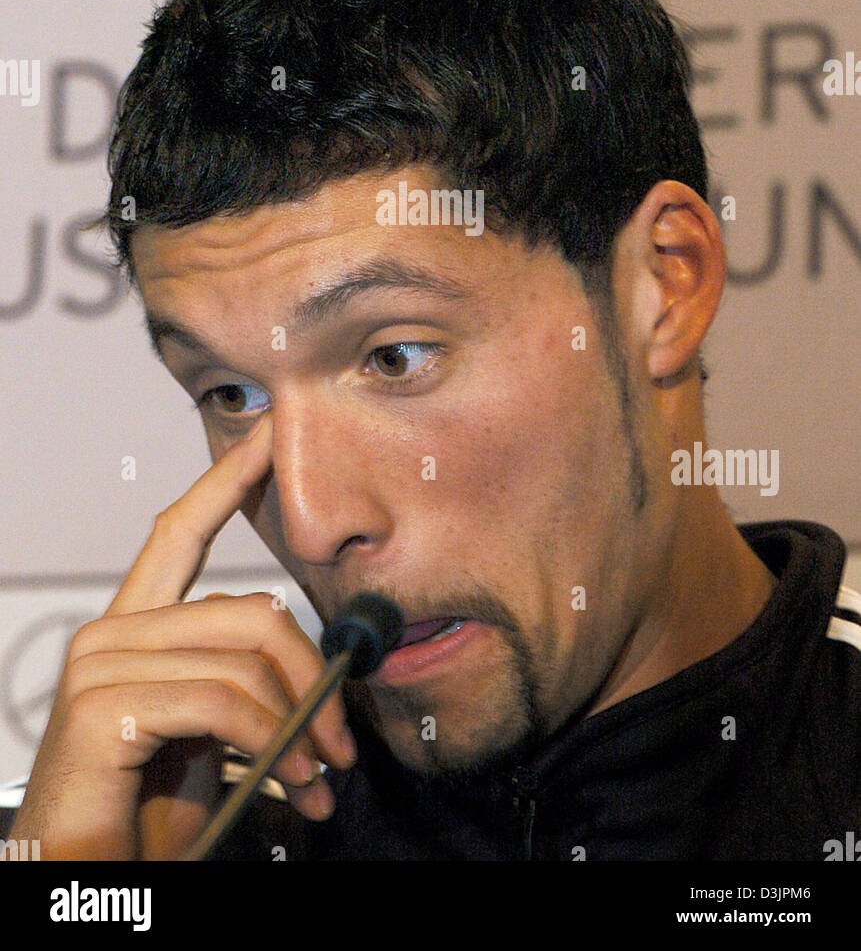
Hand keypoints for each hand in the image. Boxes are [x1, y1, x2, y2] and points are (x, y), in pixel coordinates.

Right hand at [9, 413, 355, 859]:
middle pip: (249, 610)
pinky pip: (222, 701)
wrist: (84, 881)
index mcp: (133, 631)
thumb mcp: (210, 742)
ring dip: (299, 724)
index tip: (268, 433)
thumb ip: (249, 693)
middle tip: (342, 745)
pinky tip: (289, 782)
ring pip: (245, 658)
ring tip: (319, 778)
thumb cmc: (143, 821)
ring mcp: (101, 665)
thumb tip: (323, 682)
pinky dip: (272, 742)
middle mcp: (110, 634)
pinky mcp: (103, 707)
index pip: (179, 532)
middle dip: (312, 675)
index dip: (227, 478)